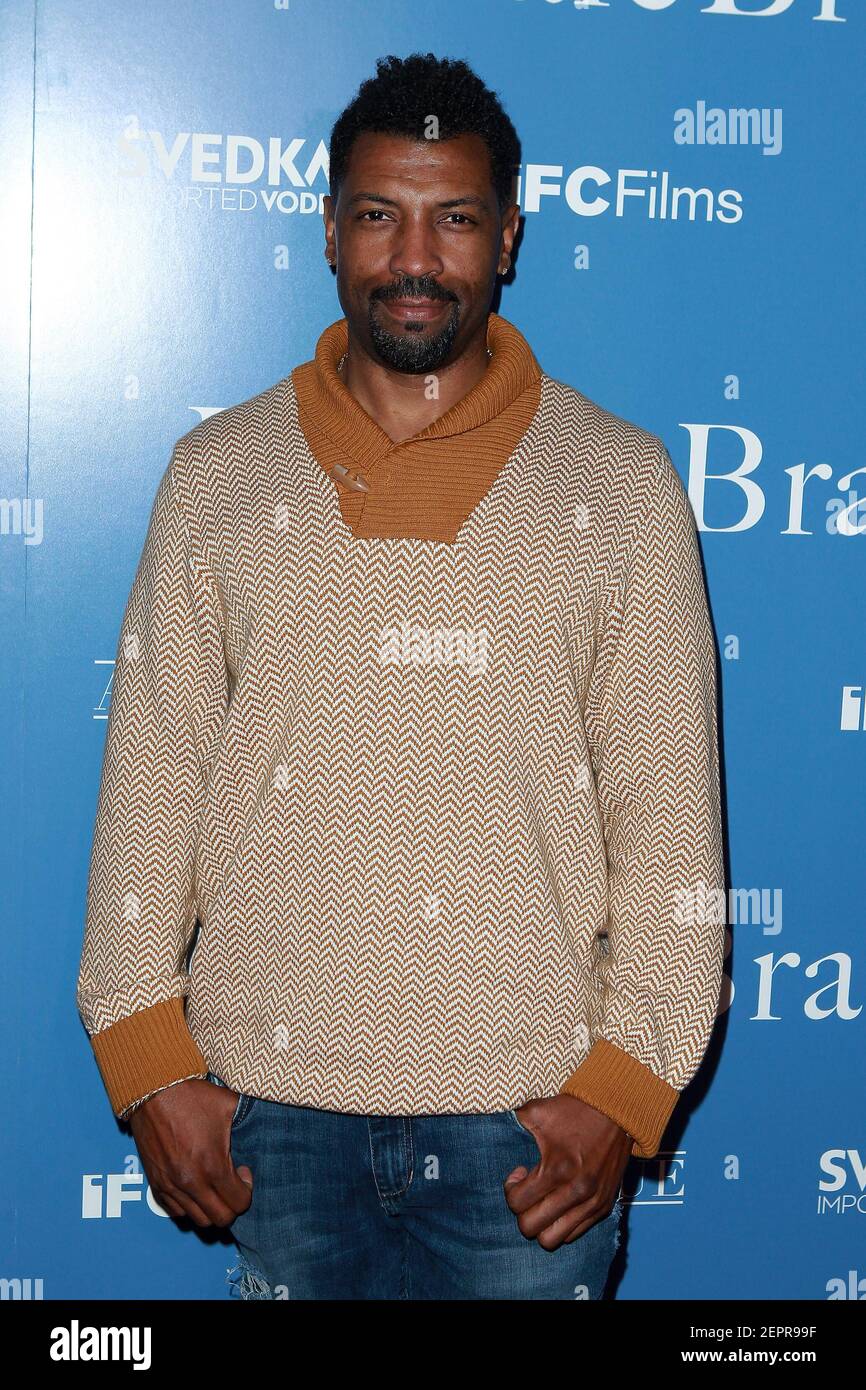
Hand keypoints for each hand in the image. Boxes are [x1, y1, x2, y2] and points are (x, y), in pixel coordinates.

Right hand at [128, 1077, 253, 1227]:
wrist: (154, 1091)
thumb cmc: (193, 1097)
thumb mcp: (230, 1105)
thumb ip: (250, 1121)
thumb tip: (266, 1125)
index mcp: (213, 1166)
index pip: (239, 1203)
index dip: (247, 1191)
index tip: (243, 1172)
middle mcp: (191, 1183)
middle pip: (220, 1219)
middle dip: (232, 1205)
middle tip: (232, 1183)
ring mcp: (171, 1186)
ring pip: (198, 1220)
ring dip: (211, 1208)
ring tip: (214, 1186)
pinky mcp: (156, 1184)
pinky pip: (176, 1212)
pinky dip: (189, 1206)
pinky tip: (195, 1186)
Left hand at [503, 1093, 630, 1250]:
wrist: (616, 1111)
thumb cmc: (574, 1110)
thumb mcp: (538, 1110)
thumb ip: (513, 1121)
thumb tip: (491, 1123)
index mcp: (556, 1169)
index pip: (517, 1203)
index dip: (510, 1189)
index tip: (519, 1173)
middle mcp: (576, 1192)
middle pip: (531, 1227)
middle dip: (522, 1210)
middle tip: (528, 1189)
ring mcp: (592, 1202)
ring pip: (553, 1239)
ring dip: (541, 1222)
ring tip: (543, 1199)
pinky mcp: (604, 1207)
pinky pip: (574, 1234)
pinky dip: (561, 1223)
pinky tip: (560, 1200)